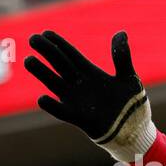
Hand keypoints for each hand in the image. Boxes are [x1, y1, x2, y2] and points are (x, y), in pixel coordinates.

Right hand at [23, 30, 155, 161]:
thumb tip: (121, 32)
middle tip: (33, 38)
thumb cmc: (132, 105)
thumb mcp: (129, 78)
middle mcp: (79, 85)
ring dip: (42, 72)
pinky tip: (42, 98)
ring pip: (54, 83)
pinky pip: (61, 112)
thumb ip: (122, 57)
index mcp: (90, 73)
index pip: (70, 54)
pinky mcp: (78, 118)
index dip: (58, 43)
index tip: (45, 33)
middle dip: (46, 51)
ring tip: (29, 60)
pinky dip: (51, 106)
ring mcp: (76, 101)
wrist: (135, 132)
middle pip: (59, 64)